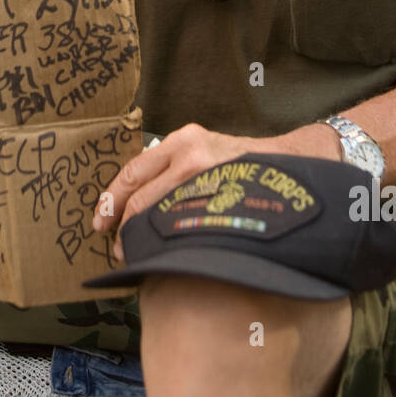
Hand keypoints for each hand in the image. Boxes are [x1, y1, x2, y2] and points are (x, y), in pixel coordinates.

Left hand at [92, 122, 341, 261]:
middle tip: (117, 248)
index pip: (133, 172)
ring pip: (161, 214)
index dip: (112, 201)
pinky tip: (168, 254)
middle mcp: (190, 153)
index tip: (100, 222)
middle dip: (123, 226)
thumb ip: (175, 170)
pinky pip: (187, 224)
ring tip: (138, 256)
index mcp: (182, 141)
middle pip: (140, 196)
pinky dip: (171, 241)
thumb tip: (138, 205)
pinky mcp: (224, 197)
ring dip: (144, 238)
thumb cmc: (243, 164)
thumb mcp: (206, 151)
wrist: (294, 162)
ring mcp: (208, 175)